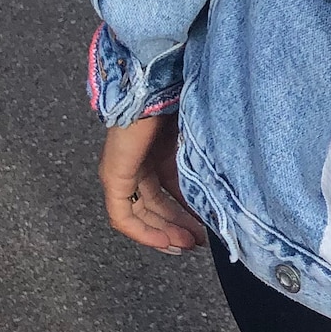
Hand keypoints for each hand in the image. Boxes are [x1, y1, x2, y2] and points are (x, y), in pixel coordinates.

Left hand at [100, 113, 205, 254]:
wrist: (159, 86)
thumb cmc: (181, 104)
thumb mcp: (195, 146)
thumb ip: (200, 172)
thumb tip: (217, 199)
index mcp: (157, 153)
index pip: (167, 194)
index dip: (184, 215)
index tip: (202, 230)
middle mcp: (137, 163)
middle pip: (153, 206)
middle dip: (174, 227)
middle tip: (194, 243)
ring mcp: (122, 170)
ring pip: (138, 213)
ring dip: (160, 232)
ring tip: (183, 245)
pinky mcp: (113, 176)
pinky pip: (122, 214)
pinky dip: (141, 232)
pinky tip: (163, 240)